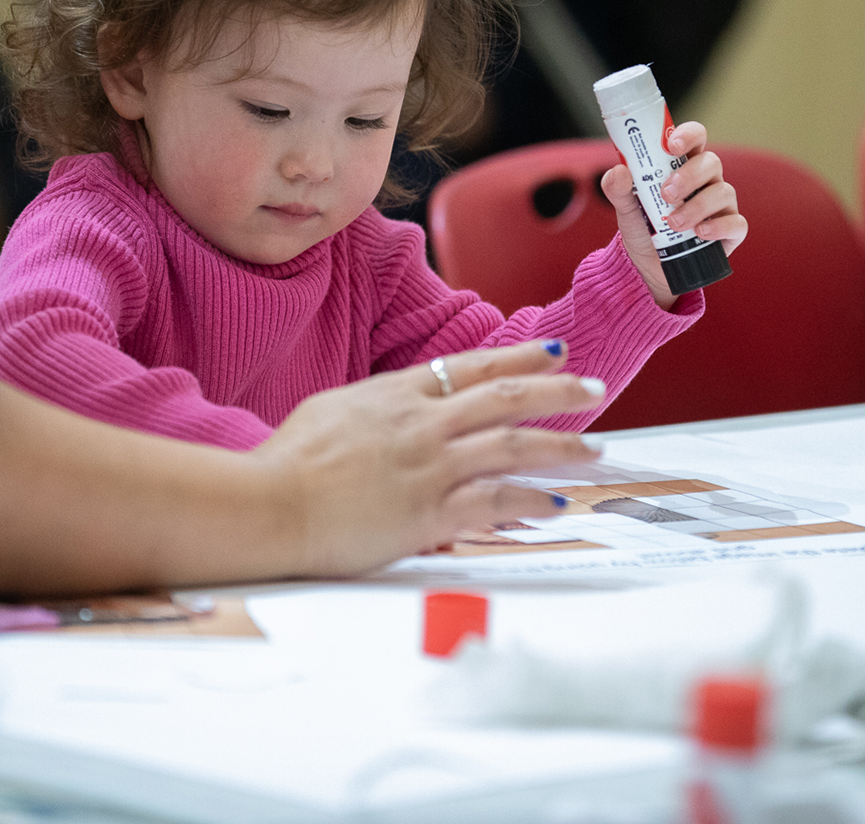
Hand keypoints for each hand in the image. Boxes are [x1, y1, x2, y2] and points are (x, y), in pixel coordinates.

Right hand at [253, 340, 602, 576]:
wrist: (268, 503)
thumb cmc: (286, 461)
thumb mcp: (331, 410)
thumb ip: (374, 407)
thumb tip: (395, 414)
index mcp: (397, 394)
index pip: (472, 366)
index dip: (518, 357)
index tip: (554, 352)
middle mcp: (423, 423)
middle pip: (505, 396)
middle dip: (558, 390)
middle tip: (595, 387)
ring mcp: (430, 466)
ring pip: (513, 444)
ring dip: (562, 444)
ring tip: (596, 446)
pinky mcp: (430, 512)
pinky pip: (497, 502)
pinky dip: (533, 502)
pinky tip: (559, 505)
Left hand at [602, 120, 746, 308]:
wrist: (649, 268)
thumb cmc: (643, 228)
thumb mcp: (626, 209)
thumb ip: (619, 190)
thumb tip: (618, 172)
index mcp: (682, 165)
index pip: (695, 137)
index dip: (688, 135)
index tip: (672, 145)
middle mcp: (706, 181)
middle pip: (711, 162)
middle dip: (689, 176)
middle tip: (666, 194)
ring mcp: (721, 205)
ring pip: (723, 192)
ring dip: (697, 206)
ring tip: (673, 223)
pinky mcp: (730, 231)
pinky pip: (737, 223)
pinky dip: (719, 227)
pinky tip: (700, 233)